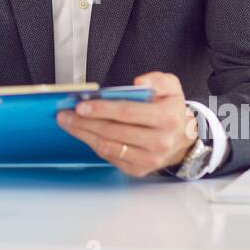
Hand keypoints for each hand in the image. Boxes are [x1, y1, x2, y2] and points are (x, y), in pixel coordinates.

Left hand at [56, 72, 198, 176]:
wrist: (183, 138)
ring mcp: (149, 158)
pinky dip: (94, 144)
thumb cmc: (171, 110)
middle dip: (85, 122)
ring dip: (84, 134)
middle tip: (66, 114)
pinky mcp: (139, 169)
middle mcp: (159, 141)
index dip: (102, 109)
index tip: (81, 105)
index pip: (127, 112)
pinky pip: (111, 157)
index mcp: (167, 118)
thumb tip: (139, 83)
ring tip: (69, 123)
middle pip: (113, 131)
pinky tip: (84, 134)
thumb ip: (158, 80)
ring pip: (109, 146)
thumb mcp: (171, 87)